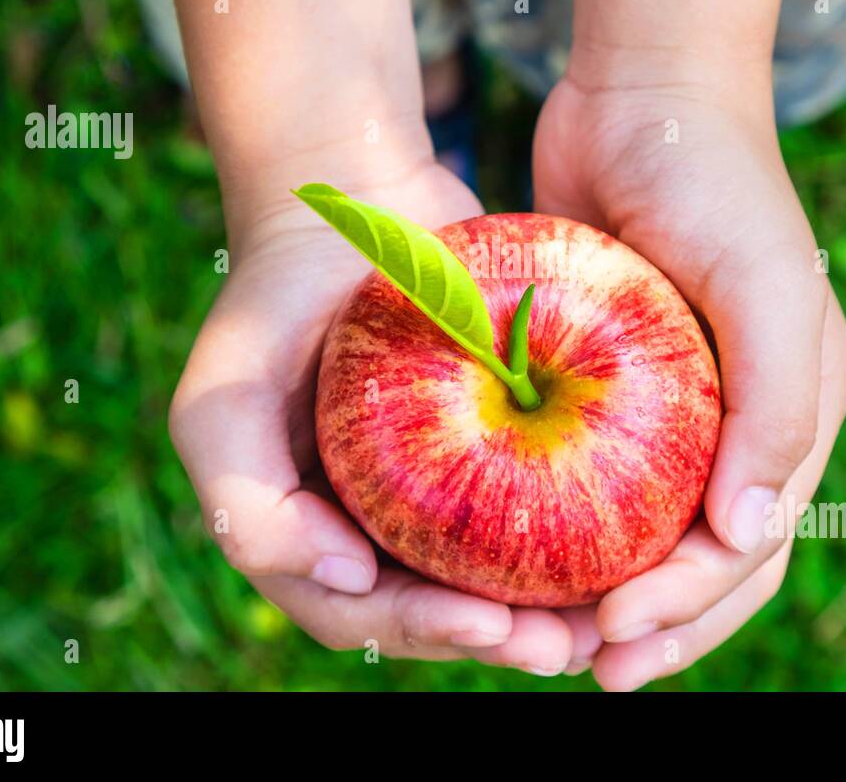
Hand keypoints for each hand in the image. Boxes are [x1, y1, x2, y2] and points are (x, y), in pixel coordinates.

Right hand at [169, 145, 591, 673]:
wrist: (349, 199)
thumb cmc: (275, 301)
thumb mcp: (220, 403)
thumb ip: (249, 511)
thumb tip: (352, 583)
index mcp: (309, 532)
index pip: (362, 611)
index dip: (425, 632)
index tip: (490, 624)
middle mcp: (372, 519)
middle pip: (441, 606)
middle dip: (502, 638)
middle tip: (566, 646)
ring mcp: (432, 482)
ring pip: (495, 567)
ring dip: (549, 605)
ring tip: (606, 618)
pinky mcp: (491, 436)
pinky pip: (532, 496)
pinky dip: (572, 529)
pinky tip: (625, 540)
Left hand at [533, 73, 845, 689]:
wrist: (647, 95)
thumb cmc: (717, 185)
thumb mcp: (769, 286)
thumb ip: (778, 412)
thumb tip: (748, 540)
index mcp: (797, 416)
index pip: (752, 549)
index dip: (690, 610)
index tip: (612, 640)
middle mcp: (743, 423)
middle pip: (706, 562)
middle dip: (653, 627)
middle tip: (581, 668)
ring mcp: (681, 406)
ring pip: (646, 532)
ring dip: (605, 593)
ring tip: (545, 640)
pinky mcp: (616, 382)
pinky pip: (595, 474)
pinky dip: (567, 524)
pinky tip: (517, 556)